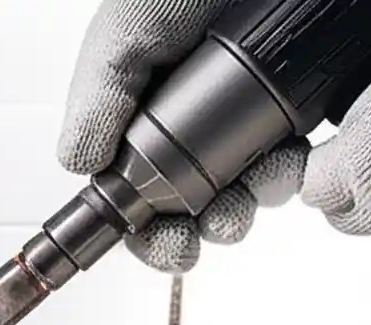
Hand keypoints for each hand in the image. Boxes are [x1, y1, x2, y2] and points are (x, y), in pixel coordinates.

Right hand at [58, 0, 307, 272]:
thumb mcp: (125, 33)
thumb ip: (100, 96)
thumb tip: (77, 162)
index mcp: (138, 125)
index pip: (136, 203)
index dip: (150, 236)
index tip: (171, 246)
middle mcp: (187, 134)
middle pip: (193, 213)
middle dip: (208, 228)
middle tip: (221, 221)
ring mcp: (239, 129)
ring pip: (245, 197)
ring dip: (255, 201)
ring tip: (263, 174)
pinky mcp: (287, 117)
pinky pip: (292, 168)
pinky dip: (292, 171)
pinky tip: (291, 152)